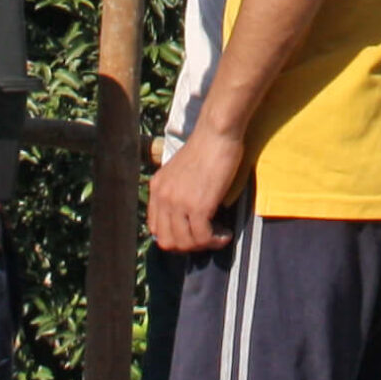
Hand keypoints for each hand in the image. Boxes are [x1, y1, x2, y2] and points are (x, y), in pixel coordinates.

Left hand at [146, 118, 247, 252]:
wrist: (216, 133)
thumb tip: (184, 220)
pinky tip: (225, 233)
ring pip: (185, 243)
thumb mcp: (179, 171)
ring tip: (219, 234)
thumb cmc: (205, 148)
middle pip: (167, 242)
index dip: (174, 237)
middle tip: (206, 237)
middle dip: (188, 246)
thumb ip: (176, 192)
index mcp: (156, 188)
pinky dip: (216, 240)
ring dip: (204, 244)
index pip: (155, 228)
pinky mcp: (198, 206)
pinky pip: (203, 237)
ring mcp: (178, 202)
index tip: (192, 234)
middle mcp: (162, 197)